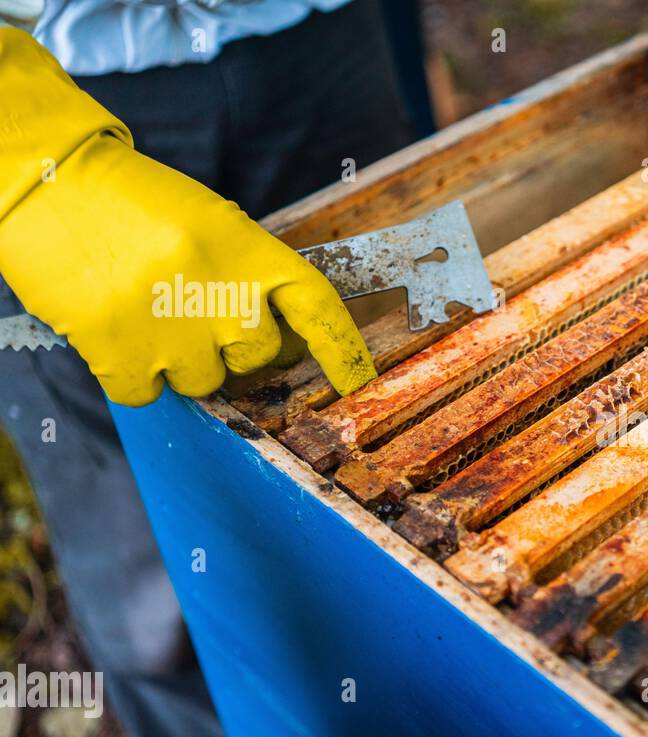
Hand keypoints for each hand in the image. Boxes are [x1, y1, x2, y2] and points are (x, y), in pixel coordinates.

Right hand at [0, 28, 375, 405]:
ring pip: (204, 382)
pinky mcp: (119, 351)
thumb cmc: (130, 204)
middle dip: (238, 348)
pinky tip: (118, 332)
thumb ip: (248, 276)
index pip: (315, 305)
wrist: (43, 182)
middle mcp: (216, 288)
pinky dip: (136, 375)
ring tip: (149, 314)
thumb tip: (279, 341)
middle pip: (258, 356)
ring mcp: (169, 324)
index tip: (356, 381)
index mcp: (245, 248)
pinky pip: (149, 395)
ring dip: (182, 361)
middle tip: (201, 317)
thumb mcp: (208, 223)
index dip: (341, 349)